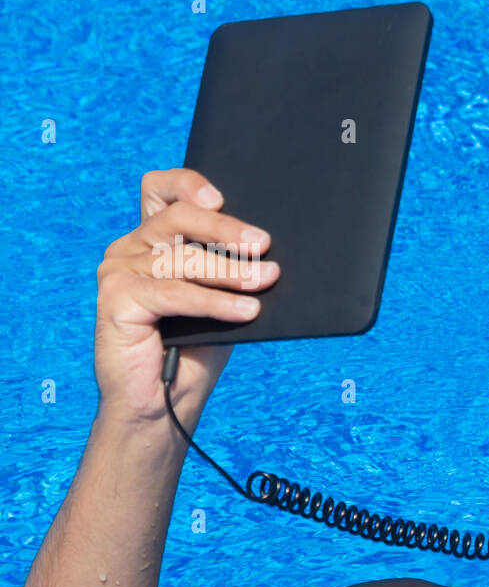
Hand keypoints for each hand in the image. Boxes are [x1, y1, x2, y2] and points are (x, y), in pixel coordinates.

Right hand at [93, 168, 278, 427]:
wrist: (163, 402)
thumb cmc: (194, 349)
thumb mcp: (222, 299)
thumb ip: (232, 268)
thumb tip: (274, 251)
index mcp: (153, 238)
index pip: (161, 189)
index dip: (189, 184)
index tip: (222, 198)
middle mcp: (131, 247)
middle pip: (178, 217)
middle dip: (225, 229)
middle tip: (263, 245)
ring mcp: (119, 270)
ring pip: (182, 259)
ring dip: (231, 271)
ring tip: (267, 281)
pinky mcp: (116, 298)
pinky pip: (175, 293)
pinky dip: (216, 302)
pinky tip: (246, 309)